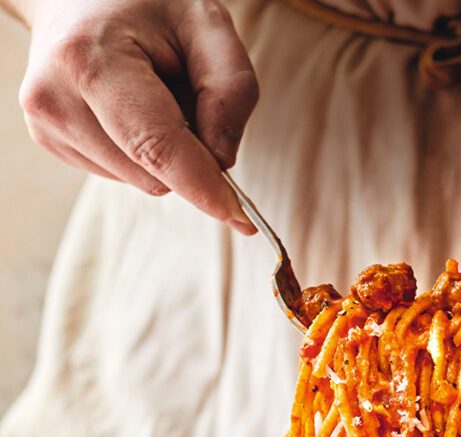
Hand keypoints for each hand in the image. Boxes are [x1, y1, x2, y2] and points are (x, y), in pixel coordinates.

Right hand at [15, 0, 258, 232]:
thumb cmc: (146, 5)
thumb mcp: (206, 23)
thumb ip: (230, 88)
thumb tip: (222, 162)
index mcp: (91, 60)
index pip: (156, 147)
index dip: (202, 187)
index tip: (241, 220)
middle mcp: (57, 98)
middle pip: (154, 174)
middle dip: (187, 152)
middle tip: (178, 93)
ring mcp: (48, 124)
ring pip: (141, 181)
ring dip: (162, 151)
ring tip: (147, 92)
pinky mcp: (50, 142)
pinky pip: (123, 174)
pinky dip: (139, 150)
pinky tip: (126, 107)